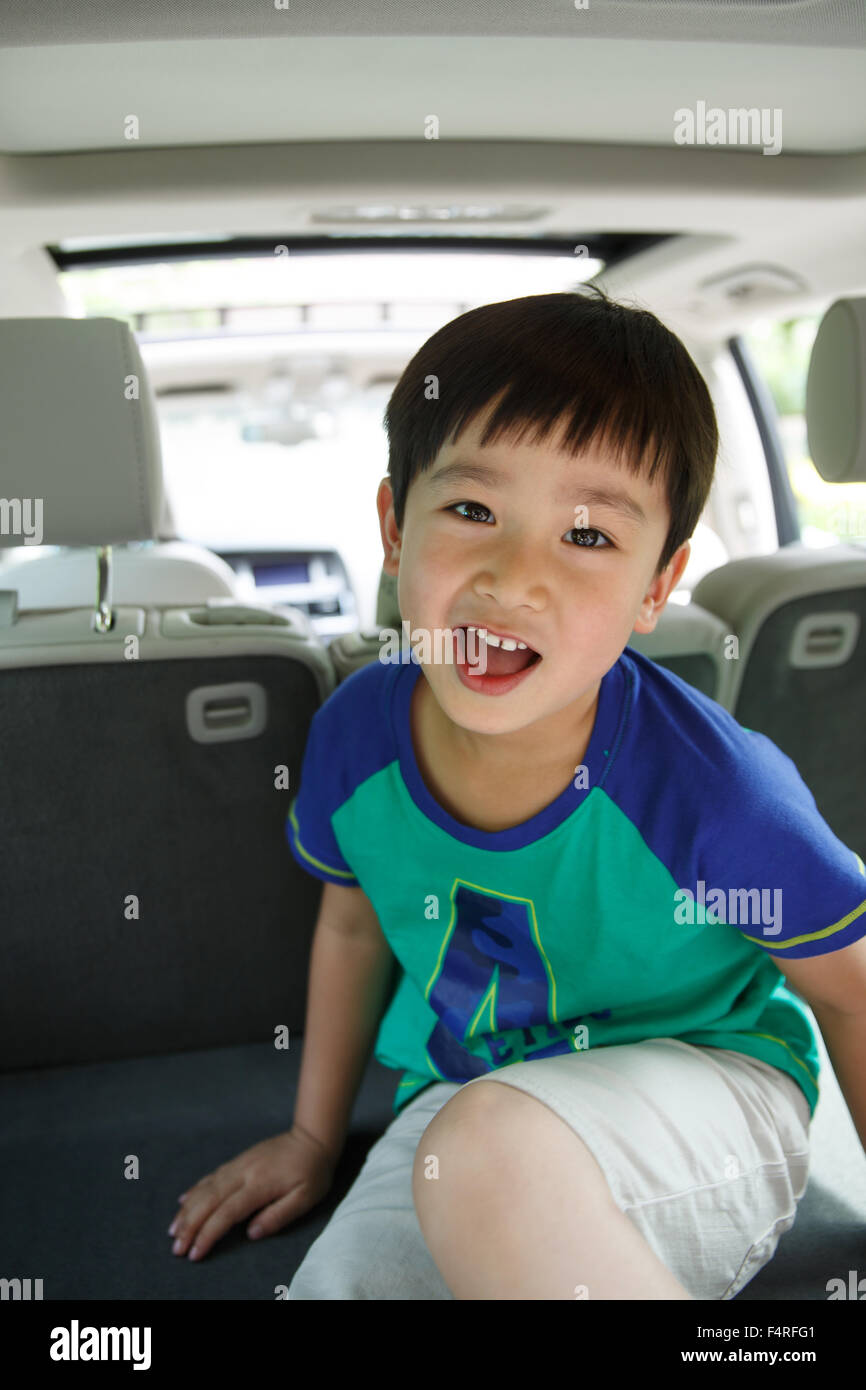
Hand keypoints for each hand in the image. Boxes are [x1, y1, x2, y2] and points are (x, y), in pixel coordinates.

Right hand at [168, 1126, 337, 1261]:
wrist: (313, 1137)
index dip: (208, 1234)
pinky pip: (212, 1176)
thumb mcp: (305, 1198)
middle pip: (209, 1201)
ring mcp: (239, 1164)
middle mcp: (244, 1173)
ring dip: (188, 1209)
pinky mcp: (239, 1160)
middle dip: (190, 1225)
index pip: (227, 1213)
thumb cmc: (312, 1172)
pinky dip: (195, 1189)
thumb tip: (251, 1234)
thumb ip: (278, 1215)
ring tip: (173, 1230)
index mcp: (260, 1185)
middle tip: (176, 1247)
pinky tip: (184, 1200)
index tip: (195, 1252)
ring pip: (206, 1188)